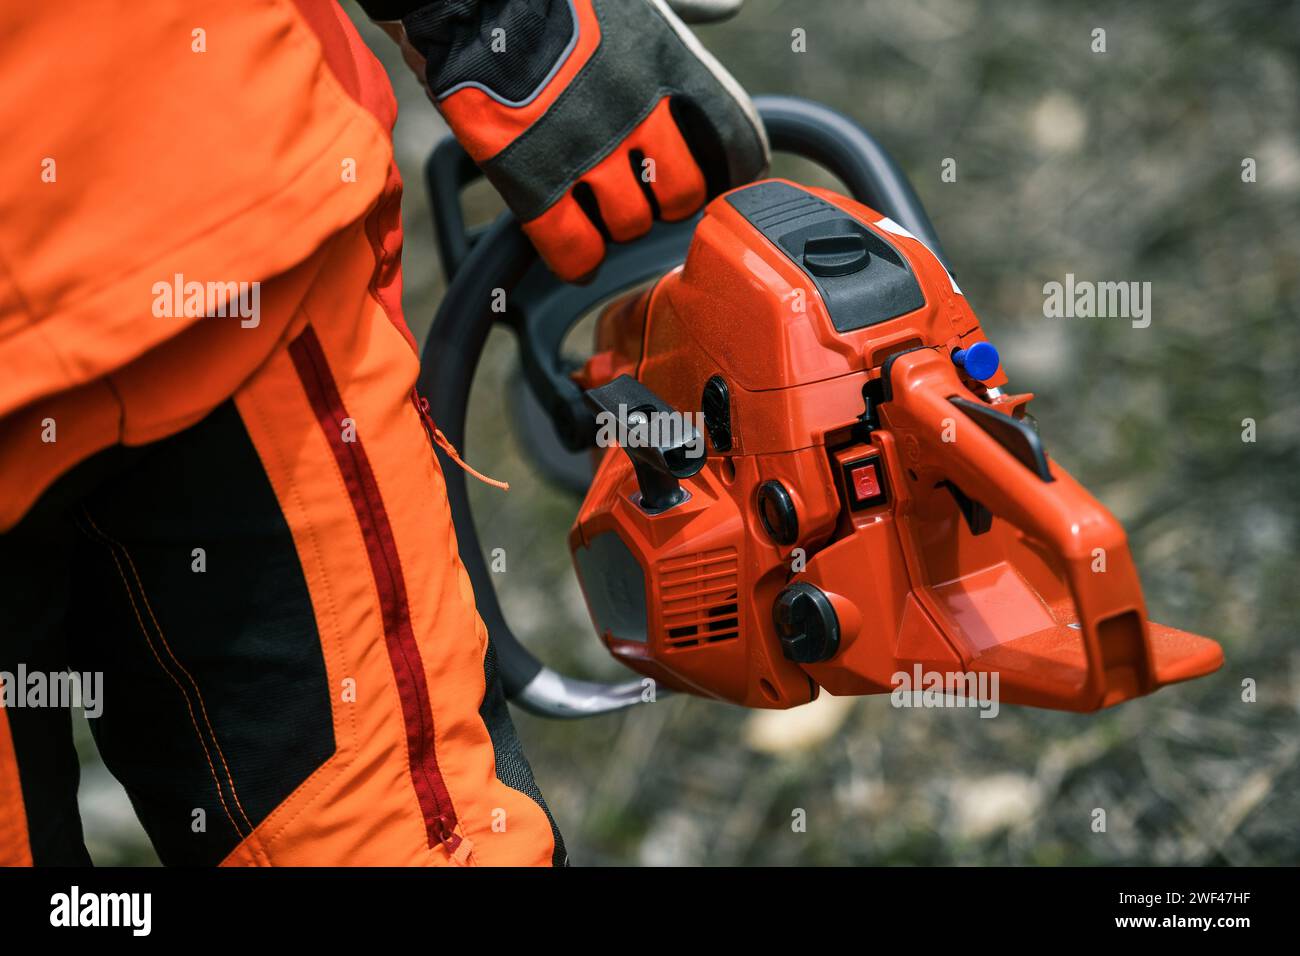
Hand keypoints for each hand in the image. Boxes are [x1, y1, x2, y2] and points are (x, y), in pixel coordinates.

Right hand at [399, 0, 767, 280]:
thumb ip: (685, 12)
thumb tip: (730, 8)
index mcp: (668, 65)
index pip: (732, 140)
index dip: (731, 166)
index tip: (722, 174)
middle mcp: (637, 115)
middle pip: (681, 195)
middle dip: (669, 201)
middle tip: (649, 194)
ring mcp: (586, 153)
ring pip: (629, 225)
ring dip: (620, 225)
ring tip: (601, 209)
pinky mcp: (533, 181)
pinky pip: (572, 246)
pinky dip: (579, 260)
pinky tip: (580, 258)